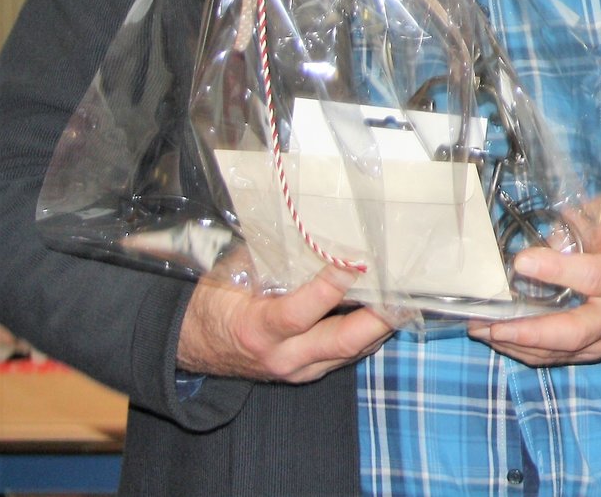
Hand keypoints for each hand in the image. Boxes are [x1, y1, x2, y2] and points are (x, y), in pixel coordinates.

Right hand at [177, 265, 393, 382]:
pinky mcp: (308, 372)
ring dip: (382, 324)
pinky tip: (386, 309)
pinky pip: (347, 354)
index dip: (332, 287)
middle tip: (405, 290)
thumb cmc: (214, 302)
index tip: (356, 260)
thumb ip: (270, 257)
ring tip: (408, 295)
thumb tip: (311, 228)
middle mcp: (282, 357)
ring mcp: (298, 370)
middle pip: (342, 341)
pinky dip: (369, 332)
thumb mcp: (231, 275)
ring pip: (352, 350)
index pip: (301, 313)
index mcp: (258, 330)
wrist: (193, 346)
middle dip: (379, 316)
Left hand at [472, 196, 600, 367]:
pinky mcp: (595, 352)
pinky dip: (524, 351)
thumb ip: (591, 220)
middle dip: (529, 331)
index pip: (594, 277)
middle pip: (573, 333)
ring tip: (481, 329)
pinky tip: (498, 337)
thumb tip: (549, 235)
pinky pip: (556, 358)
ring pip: (559, 352)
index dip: (557, 270)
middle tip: (492, 323)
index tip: (522, 261)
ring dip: (517, 344)